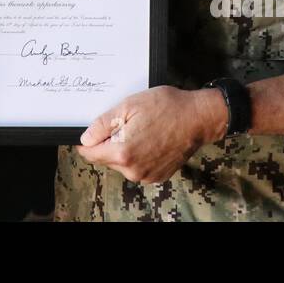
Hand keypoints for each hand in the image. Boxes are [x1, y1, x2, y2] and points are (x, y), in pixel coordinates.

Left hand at [74, 86, 227, 184]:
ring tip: (140, 130)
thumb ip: (103, 124)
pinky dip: (138, 156)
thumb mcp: (128, 106)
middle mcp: (133, 170)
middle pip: (105, 159)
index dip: (87, 142)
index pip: (90, 154)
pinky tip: (150, 140)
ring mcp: (146, 175)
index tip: (91, 133)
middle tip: (124, 124)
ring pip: (122, 164)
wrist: (198, 118)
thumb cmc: (166, 107)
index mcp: (122, 153)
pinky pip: (137, 168)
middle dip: (108, 143)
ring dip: (124, 150)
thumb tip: (86, 138)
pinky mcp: (158, 176)